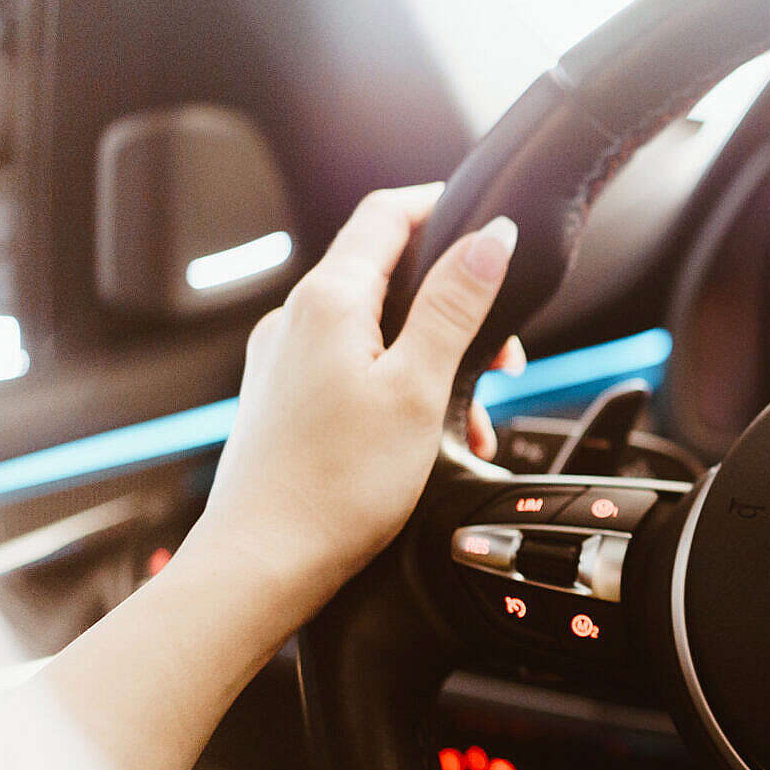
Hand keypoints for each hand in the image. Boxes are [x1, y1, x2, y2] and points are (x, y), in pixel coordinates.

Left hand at [186, 185, 518, 615]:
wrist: (264, 563)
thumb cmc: (337, 486)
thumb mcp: (419, 387)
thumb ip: (454, 305)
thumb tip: (489, 239)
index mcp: (328, 301)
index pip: (388, 215)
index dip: (443, 206)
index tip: (489, 224)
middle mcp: (296, 320)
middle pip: (388, 275)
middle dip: (456, 305)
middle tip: (505, 355)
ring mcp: (285, 359)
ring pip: (377, 330)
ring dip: (436, 359)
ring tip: (474, 420)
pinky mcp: (285, 399)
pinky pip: (355, 368)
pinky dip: (402, 387)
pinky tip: (429, 440)